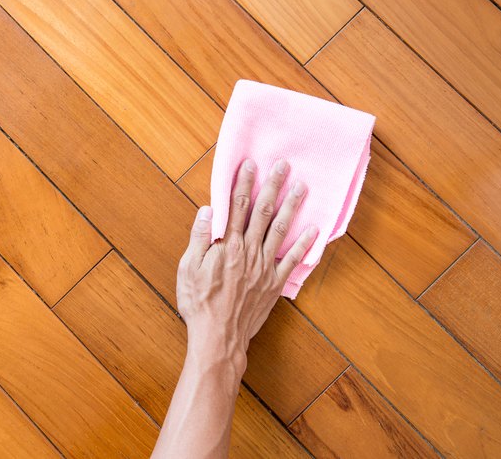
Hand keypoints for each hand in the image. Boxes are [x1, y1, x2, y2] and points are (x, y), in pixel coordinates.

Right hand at [176, 158, 318, 375]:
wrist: (218, 336)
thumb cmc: (199, 303)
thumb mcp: (187, 268)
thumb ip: (199, 237)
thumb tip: (208, 210)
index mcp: (227, 245)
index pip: (237, 206)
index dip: (244, 182)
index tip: (250, 164)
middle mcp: (249, 251)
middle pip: (262, 212)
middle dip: (272, 186)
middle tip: (283, 165)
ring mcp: (264, 267)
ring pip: (280, 230)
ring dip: (291, 206)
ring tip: (301, 187)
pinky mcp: (273, 284)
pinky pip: (292, 260)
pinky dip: (303, 244)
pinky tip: (314, 229)